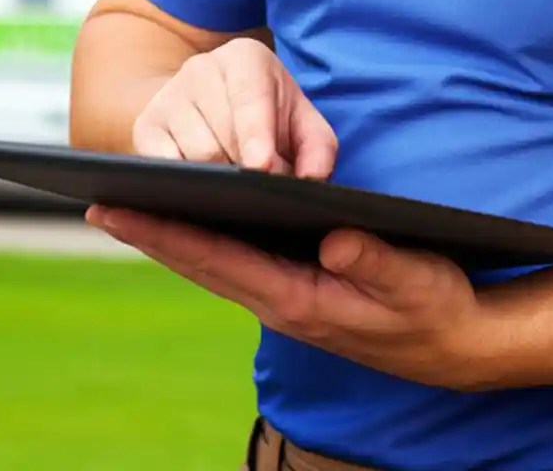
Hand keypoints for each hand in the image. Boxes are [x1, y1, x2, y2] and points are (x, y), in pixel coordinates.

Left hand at [85, 207, 488, 389]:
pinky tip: (185, 221)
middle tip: (96, 205)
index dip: (164, 233)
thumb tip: (334, 240)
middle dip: (147, 233)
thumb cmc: (435, 310)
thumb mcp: (415, 282)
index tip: (118, 211)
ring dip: (167, 237)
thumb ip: (375, 262)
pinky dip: (200, 241)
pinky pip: (233, 263)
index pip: (216, 259)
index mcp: (297, 299)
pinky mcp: (292, 290)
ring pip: (210, 264)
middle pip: (198, 262)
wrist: (456, 346)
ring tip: (125, 208)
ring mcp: (282, 298)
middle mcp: (278, 301)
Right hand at [133, 38, 336, 177]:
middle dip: (243, 168)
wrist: (210, 106)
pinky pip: (164, 164)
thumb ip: (318, 149)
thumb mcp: (300, 124)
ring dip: (218, 178)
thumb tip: (312, 178)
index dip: (256, 134)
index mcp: (244, 57)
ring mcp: (168, 96)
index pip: (249, 97)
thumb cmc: (266, 117)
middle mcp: (201, 68)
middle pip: (222, 134)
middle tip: (260, 186)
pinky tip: (203, 183)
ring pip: (194, 153)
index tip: (262, 166)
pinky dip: (187, 182)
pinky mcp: (145, 126)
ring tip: (234, 180)